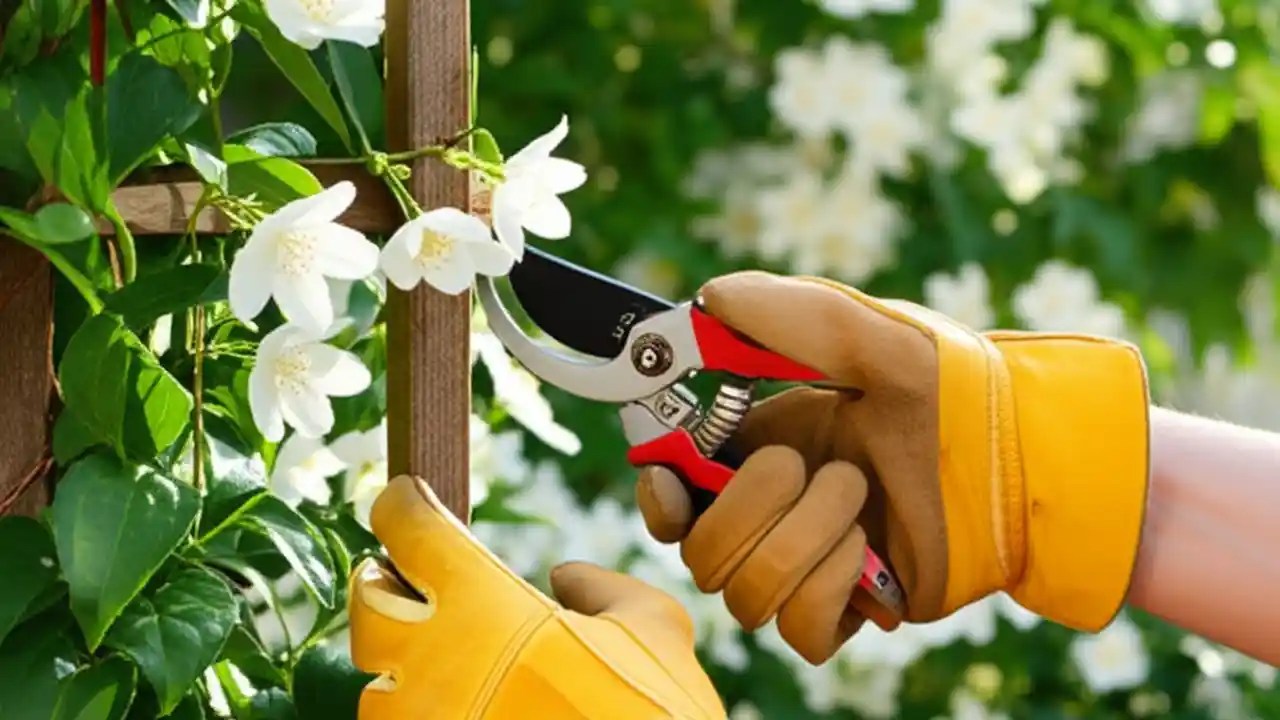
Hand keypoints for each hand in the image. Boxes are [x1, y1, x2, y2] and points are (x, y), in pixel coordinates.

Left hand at [347, 474, 726, 719]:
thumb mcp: (653, 629)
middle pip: (367, 605)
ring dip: (403, 675)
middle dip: (384, 587)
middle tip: (413, 584)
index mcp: (483, 605)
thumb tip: (567, 578)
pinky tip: (473, 718)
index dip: (402, 507)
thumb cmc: (652, 714)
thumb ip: (605, 590)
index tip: (407, 502)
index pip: (409, 528)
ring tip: (444, 673)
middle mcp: (435, 664)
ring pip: (377, 693)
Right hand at [635, 271, 1151, 662]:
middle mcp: (777, 512)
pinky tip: (868, 559)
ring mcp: (810, 566)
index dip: (658, 492)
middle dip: (745, 507)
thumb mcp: (875, 341)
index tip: (666, 476)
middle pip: (700, 551)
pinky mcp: (848, 612)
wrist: (1031, 460)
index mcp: (764, 449)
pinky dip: (826, 590)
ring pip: (744, 593)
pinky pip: (798, 630)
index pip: (674, 490)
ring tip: (859, 498)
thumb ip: (791, 316)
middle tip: (804, 466)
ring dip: (799, 541)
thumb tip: (709, 300)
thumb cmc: (958, 392)